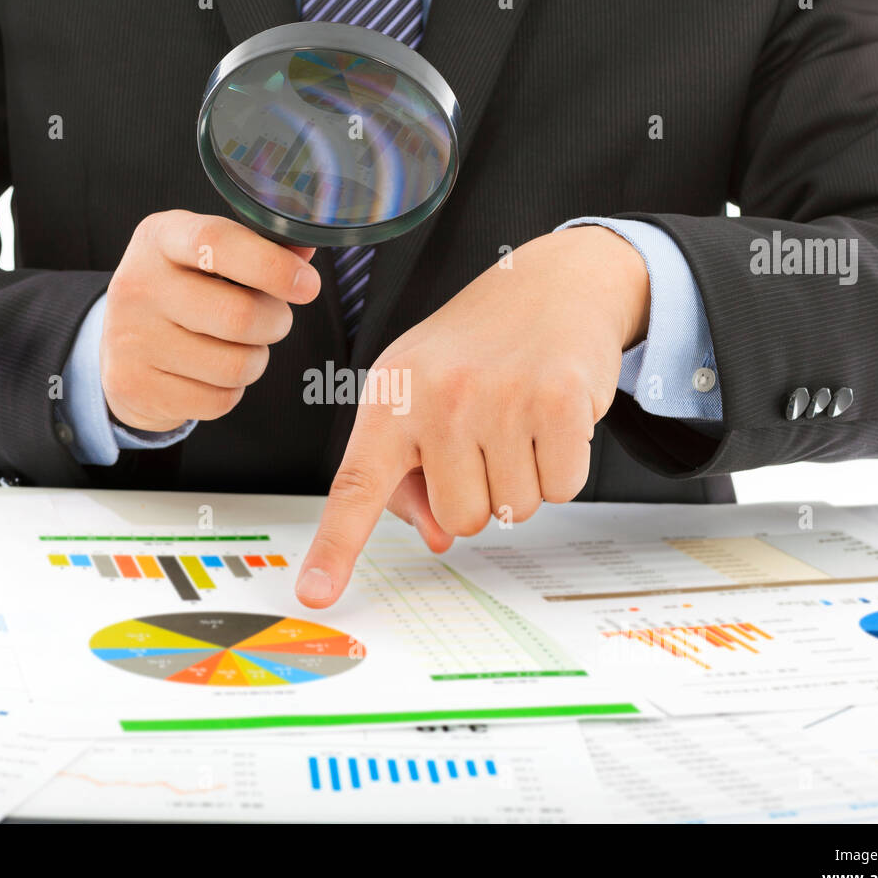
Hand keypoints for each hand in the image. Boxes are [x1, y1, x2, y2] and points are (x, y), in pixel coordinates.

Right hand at [101, 210, 319, 431]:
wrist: (121, 345)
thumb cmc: (182, 291)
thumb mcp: (208, 256)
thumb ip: (260, 248)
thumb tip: (306, 249)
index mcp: (160, 238)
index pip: (216, 243)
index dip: (271, 265)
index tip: (307, 285)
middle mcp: (138, 285)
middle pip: (239, 316)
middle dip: (276, 323)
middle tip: (272, 320)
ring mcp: (131, 338)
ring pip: (235, 366)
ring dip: (255, 360)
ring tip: (238, 347)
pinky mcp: (134, 386)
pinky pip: (218, 400)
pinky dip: (230, 392)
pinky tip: (211, 374)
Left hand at [294, 225, 649, 607]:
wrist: (550, 285)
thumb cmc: (476, 350)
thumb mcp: (420, 396)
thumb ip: (412, 476)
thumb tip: (438, 538)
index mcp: (389, 398)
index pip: (356, 486)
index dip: (335, 547)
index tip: (313, 592)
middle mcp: (437, 397)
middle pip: (460, 519)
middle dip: (480, 492)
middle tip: (487, 435)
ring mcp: (499, 398)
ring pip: (515, 510)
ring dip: (524, 478)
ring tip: (520, 420)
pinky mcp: (559, 400)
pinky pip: (563, 488)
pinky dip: (564, 465)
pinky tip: (553, 418)